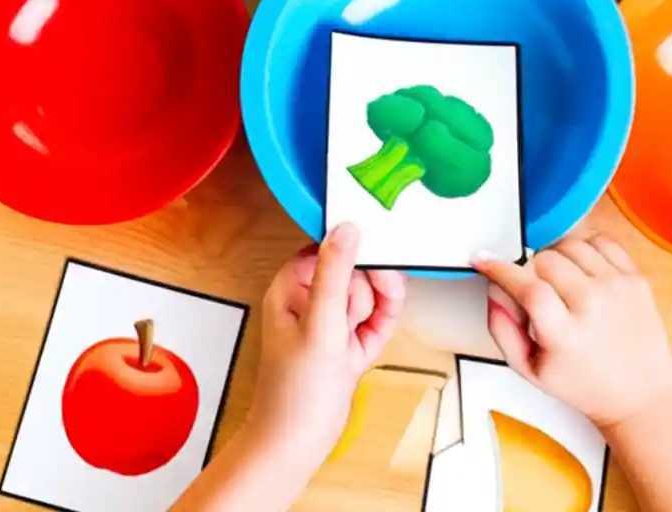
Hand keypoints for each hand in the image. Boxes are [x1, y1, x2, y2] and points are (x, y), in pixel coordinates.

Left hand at [246, 222, 406, 469]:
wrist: (296, 445)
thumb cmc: (295, 392)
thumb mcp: (320, 326)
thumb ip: (334, 274)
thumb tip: (346, 227)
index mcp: (291, 287)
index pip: (329, 247)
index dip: (354, 254)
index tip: (375, 264)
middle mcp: (310, 300)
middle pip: (355, 269)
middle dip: (367, 289)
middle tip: (357, 316)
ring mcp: (330, 323)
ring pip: (369, 293)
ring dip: (375, 310)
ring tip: (359, 336)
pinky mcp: (348, 343)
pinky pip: (376, 318)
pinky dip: (380, 325)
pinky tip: (374, 340)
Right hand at [473, 235, 671, 428]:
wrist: (639, 394)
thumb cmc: (582, 384)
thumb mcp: (530, 371)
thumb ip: (502, 330)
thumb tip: (493, 290)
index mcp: (566, 335)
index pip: (527, 286)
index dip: (500, 269)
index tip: (484, 261)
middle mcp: (594, 306)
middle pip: (546, 259)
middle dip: (530, 270)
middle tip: (535, 291)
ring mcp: (618, 288)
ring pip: (571, 245)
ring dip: (556, 257)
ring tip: (560, 282)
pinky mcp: (636, 279)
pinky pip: (602, 241)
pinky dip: (585, 250)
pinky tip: (583, 272)